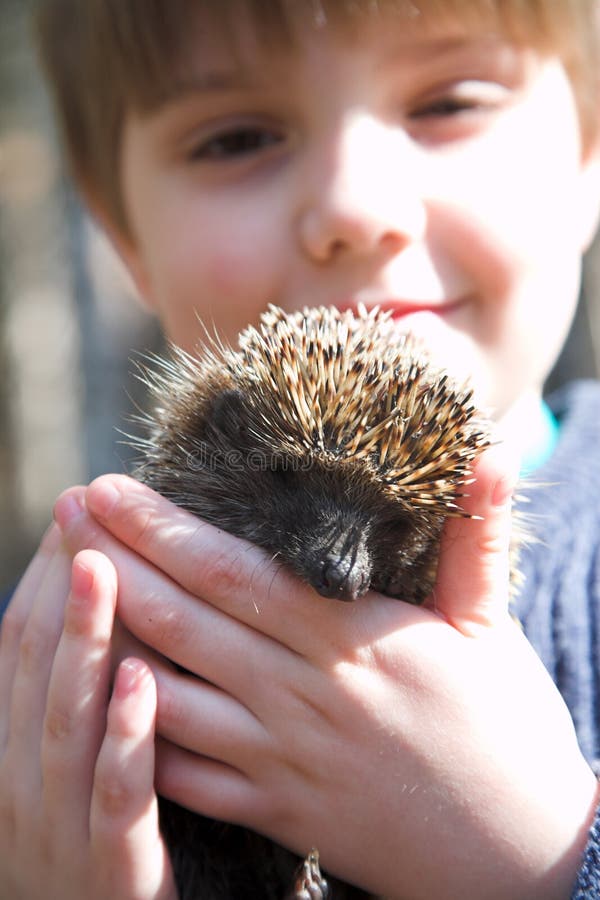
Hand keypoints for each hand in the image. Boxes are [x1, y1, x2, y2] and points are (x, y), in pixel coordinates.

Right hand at [0, 527, 176, 899]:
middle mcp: (20, 778)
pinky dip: (125, 734)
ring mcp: (58, 823)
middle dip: (58, 584)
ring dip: (82, 638)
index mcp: (11, 748)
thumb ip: (77, 697)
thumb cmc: (90, 845)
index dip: (42, 576)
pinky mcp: (111, 866)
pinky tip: (145, 682)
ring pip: (66, 717)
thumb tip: (109, 612)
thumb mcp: (63, 769)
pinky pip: (116, 793)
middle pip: (34, 664)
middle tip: (84, 511)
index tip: (78, 515)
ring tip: (102, 568)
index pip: (18, 644)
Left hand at [54, 448, 598, 899]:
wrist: (516, 855)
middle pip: (186, 621)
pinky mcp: (276, 812)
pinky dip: (138, 739)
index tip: (112, 488)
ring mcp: (282, 760)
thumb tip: (495, 454)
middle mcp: (304, 696)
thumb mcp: (493, 628)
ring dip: (109, 640)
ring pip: (169, 696)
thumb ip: (477, 540)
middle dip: (117, 561)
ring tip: (67, 591)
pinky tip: (102, 699)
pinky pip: (187, 778)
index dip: (166, 529)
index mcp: (354, 642)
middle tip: (66, 509)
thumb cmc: (506, 732)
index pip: (237, 573)